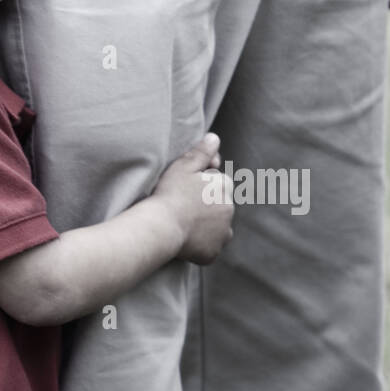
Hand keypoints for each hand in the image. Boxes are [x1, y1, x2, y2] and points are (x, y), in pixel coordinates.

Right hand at [153, 132, 234, 265]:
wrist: (160, 226)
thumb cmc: (169, 193)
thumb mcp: (183, 166)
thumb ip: (201, 152)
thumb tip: (214, 138)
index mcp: (223, 186)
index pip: (219, 182)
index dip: (202, 184)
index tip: (185, 188)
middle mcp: (229, 209)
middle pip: (219, 204)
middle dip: (206, 204)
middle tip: (182, 205)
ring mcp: (222, 233)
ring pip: (217, 226)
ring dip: (206, 225)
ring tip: (183, 223)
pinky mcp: (213, 252)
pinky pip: (209, 247)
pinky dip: (201, 244)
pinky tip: (184, 240)